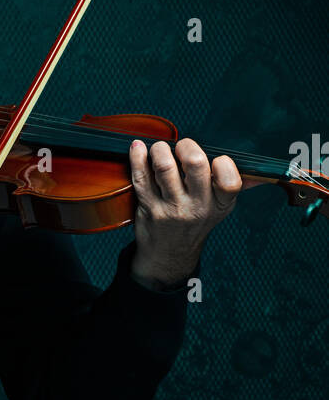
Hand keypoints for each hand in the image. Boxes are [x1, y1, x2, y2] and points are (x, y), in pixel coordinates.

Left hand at [129, 137, 241, 288]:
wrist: (169, 254)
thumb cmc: (195, 222)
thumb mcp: (220, 208)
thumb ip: (234, 185)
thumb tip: (262, 172)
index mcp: (221, 204)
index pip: (229, 181)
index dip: (222, 163)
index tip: (214, 159)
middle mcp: (198, 207)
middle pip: (195, 164)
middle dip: (187, 146)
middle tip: (181, 147)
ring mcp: (172, 208)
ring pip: (165, 167)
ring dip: (160, 149)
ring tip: (160, 149)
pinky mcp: (149, 207)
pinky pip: (141, 177)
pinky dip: (137, 157)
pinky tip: (138, 148)